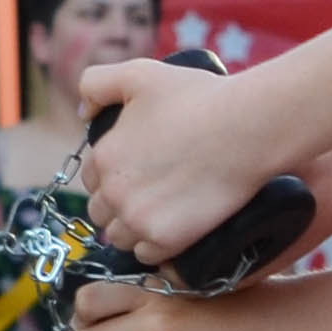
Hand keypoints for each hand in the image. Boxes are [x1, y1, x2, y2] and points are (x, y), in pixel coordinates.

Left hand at [70, 54, 273, 274]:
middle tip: (150, 193)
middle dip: (119, 205)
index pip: (92, 179)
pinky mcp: (167, 240)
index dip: (112, 175)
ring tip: (160, 215)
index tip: (136, 172)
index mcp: (104, 156)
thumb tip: (83, 114)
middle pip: (101, 212)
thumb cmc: (199, 98)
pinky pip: (147, 256)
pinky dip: (156, 247)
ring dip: (133, 229)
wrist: (248, 127)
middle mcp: (114, 192)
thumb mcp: (140, 74)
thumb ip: (97, 83)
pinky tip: (171, 231)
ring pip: (120, 237)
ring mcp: (139, 219)